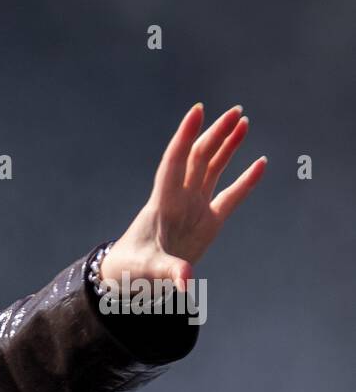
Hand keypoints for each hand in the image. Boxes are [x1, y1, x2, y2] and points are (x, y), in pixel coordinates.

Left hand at [102, 102, 266, 291]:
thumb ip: (169, 271)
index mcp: (163, 203)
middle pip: (198, 158)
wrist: (130, 274)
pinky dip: (245, 181)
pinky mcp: (207, 222)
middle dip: (215, 134)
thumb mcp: (148, 269)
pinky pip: (230, 196)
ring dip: (227, 146)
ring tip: (243, 121)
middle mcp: (179, 199)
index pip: (174, 162)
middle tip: (235, 111)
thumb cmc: (132, 267)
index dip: (184, 136)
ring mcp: (194, 208)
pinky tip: (260, 163)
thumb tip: (186, 280)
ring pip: (212, 169)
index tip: (197, 111)